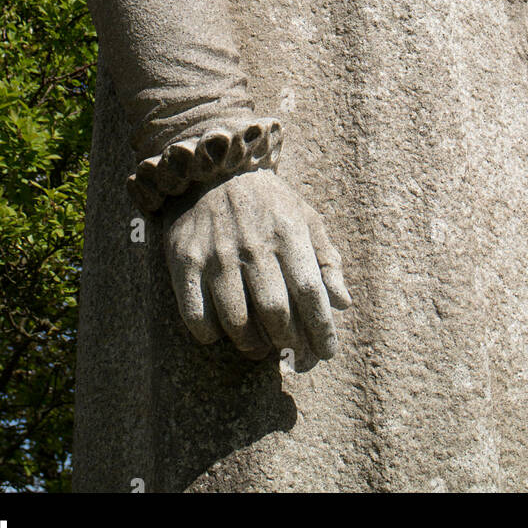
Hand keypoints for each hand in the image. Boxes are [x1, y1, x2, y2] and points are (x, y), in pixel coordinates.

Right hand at [162, 168, 350, 362]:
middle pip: (276, 312)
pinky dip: (211, 334)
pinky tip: (222, 333)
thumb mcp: (305, 217)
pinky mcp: (184, 262)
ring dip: (252, 345)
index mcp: (287, 232)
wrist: (210, 170)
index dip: (321, 329)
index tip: (326, 351)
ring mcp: (215, 255)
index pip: (309, 293)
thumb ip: (326, 259)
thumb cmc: (267, 202)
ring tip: (261, 350)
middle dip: (291, 343)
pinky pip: (196, 315)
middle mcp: (252, 245)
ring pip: (237, 321)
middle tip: (295, 357)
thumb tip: (343, 303)